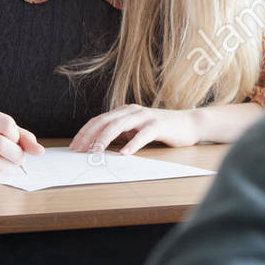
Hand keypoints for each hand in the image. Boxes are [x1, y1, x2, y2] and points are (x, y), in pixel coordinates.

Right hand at [0, 107, 42, 176]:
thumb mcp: (1, 127)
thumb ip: (23, 137)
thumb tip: (39, 151)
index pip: (6, 124)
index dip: (17, 135)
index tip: (16, 139)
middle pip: (0, 145)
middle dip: (17, 154)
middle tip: (20, 157)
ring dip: (9, 165)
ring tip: (9, 161)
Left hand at [70, 105, 201, 154]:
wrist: (189, 124)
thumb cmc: (161, 129)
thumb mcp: (136, 131)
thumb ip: (120, 135)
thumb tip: (99, 148)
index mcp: (124, 112)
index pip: (99, 120)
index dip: (85, 133)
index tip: (75, 146)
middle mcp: (132, 111)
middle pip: (104, 122)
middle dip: (89, 137)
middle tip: (79, 151)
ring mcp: (145, 117)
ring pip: (119, 126)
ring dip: (104, 140)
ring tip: (95, 153)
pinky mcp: (158, 125)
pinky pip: (142, 135)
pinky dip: (132, 144)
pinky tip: (125, 154)